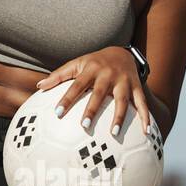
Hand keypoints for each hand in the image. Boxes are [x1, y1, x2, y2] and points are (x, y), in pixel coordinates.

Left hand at [35, 46, 151, 139]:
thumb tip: (39, 87)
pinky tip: (146, 133)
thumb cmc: (93, 63)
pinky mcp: (137, 87)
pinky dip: (146, 117)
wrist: (122, 52)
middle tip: (84, 126)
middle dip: (92, 109)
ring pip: (122, 100)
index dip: (67, 99)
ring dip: (119, 117)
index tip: (57, 113)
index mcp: (90, 69)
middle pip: (99, 93)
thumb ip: (58, 76)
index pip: (76, 85)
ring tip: (114, 133)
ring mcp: (124, 81)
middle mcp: (108, 75)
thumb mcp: (76, 64)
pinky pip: (143, 104)